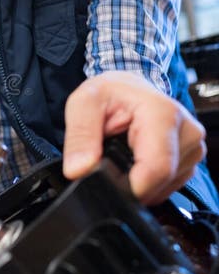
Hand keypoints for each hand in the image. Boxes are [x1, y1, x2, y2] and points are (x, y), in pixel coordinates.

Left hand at [62, 71, 205, 204]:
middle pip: (160, 182)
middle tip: (110, 159)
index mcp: (164, 114)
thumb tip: (79, 169)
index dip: (128, 187)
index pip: (156, 170)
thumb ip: (80, 137)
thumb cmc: (111, 92)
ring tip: (125, 154)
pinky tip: (137, 160)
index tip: (106, 183)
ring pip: (165, 187)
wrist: (128, 87)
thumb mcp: (84, 103)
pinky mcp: (192, 158)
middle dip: (129, 182)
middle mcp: (187, 131)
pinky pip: (169, 185)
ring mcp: (193, 146)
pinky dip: (149, 180)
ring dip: (139, 180)